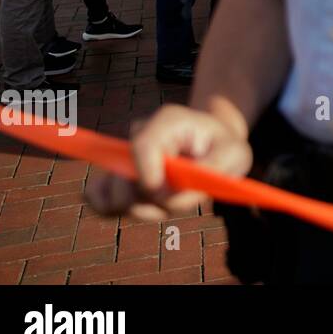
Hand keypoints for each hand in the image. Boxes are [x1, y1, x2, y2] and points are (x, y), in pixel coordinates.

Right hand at [84, 105, 251, 220]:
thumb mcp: (235, 153)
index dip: (149, 176)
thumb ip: (212, 171)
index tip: (166, 194)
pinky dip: (111, 211)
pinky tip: (140, 209)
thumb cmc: (225, 145)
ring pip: (112, 194)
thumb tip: (174, 198)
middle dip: (148, 200)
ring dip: (140, 210)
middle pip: (122, 176)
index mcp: (168, 121)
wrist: (214, 140)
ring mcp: (127, 157)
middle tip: (177, 200)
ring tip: (168, 204)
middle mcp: (141, 136)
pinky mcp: (118, 176)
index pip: (142, 146)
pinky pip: (97, 197)